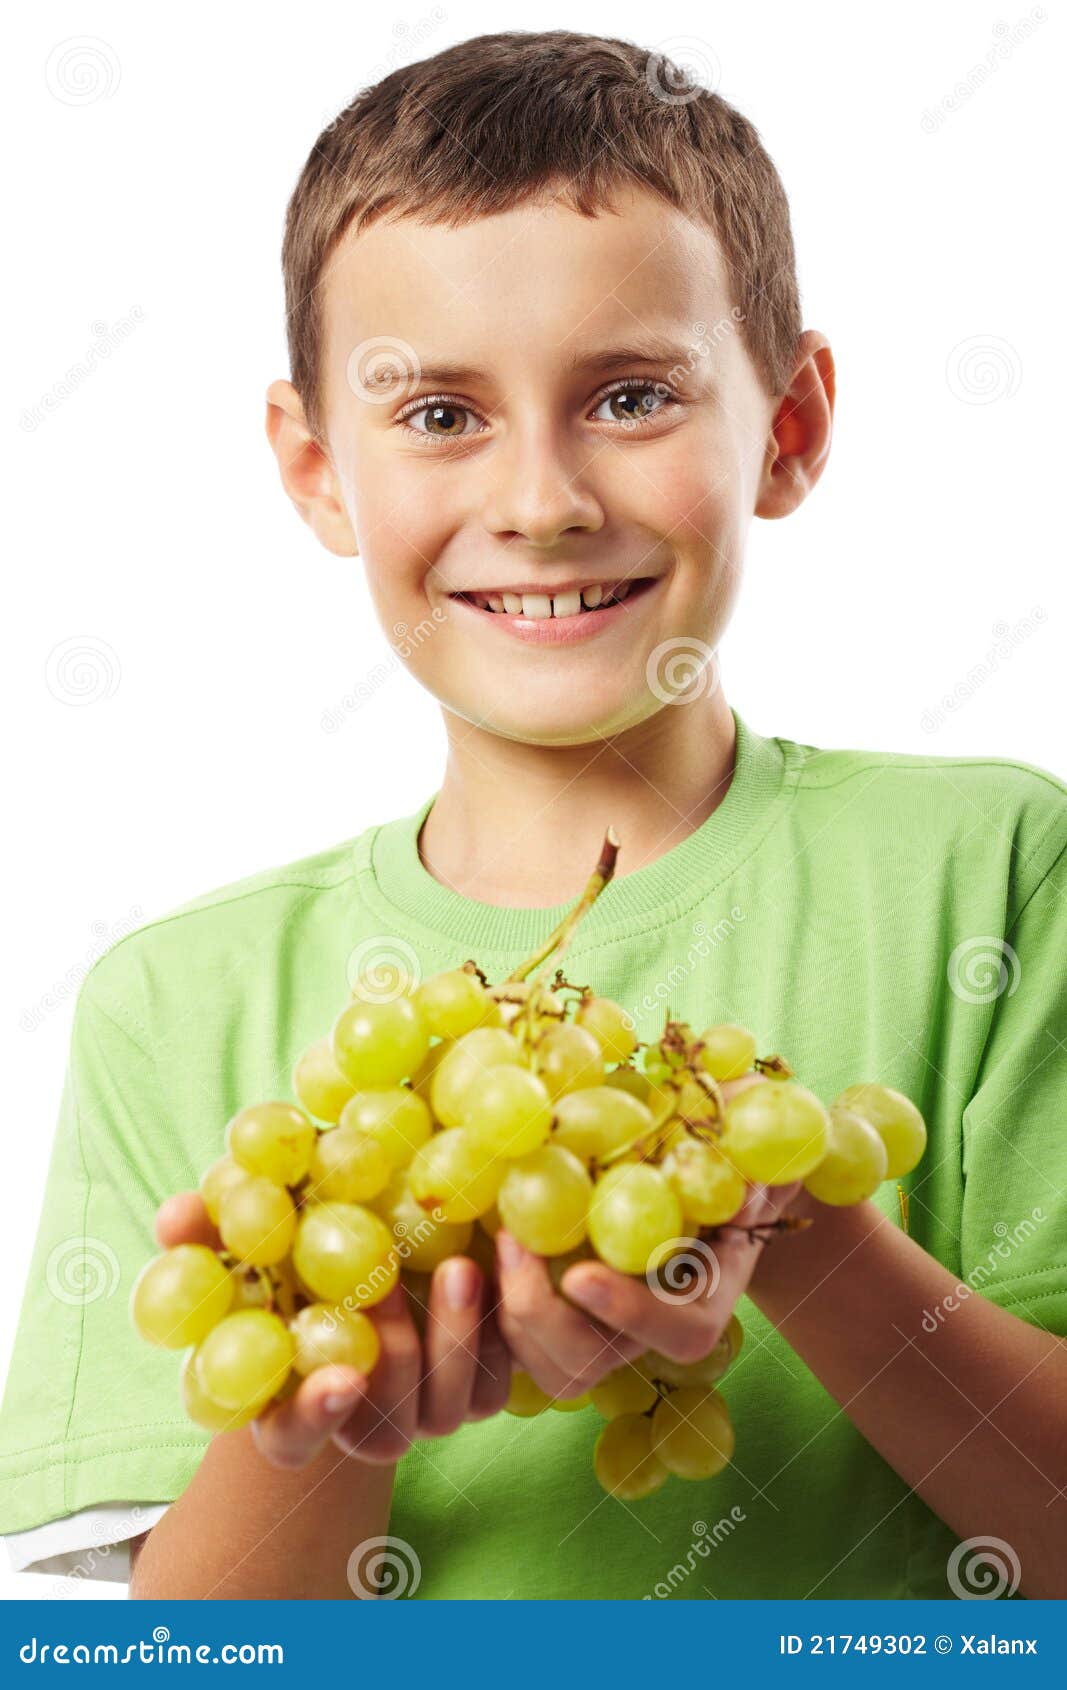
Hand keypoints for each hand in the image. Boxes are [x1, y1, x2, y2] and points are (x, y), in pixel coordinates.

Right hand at [154, 1193, 511, 1470]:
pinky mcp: (481, 1382)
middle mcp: (363, 1422)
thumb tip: (175, 1214)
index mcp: (291, 1406)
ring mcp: (427, 1410)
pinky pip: (503, 1377)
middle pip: (388, 1428)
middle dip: (396, 1356)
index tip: (337, 1376)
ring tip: (459, 1264)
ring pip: (453, 1406)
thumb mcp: (249, 1238)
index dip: (312, 1416)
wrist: (378, 1249)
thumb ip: (212, 1234)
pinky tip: (502, 1254)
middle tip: (392, 1282)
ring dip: (458, 1338)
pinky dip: (506, 1325)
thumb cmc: (295, 1252)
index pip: (292, 1437)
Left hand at [494, 1074, 805, 1397]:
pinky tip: (461, 1247)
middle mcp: (646, 1332)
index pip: (676, 1332)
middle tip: (511, 1234)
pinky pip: (507, 1340)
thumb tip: (739, 1169)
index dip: (628, 1312)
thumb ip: (737, 1158)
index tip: (579, 1274)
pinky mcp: (553, 1318)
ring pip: (538, 1363)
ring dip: (499, 1308)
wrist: (689, 1169)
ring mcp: (596, 1333)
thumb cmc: (720, 1149)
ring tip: (488, 1230)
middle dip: (536, 1310)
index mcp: (704, 1299)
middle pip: (585, 1363)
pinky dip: (479, 1304)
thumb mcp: (740, 1143)